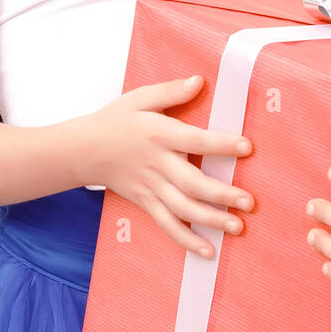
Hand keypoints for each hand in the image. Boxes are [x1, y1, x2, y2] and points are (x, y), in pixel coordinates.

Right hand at [82, 74, 254, 259]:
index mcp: (160, 135)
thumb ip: (171, 91)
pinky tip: (208, 251)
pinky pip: (167, 225)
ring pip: (182, 209)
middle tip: (249, 203)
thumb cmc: (115, 121)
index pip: (195, 140)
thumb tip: (200, 80)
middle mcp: (157, 165)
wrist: (81, 150)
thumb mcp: (141, 98)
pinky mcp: (145, 203)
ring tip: (237, 227)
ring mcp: (151, 187)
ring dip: (211, 220)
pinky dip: (186, 240)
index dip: (221, 144)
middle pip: (192, 183)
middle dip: (222, 195)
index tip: (247, 148)